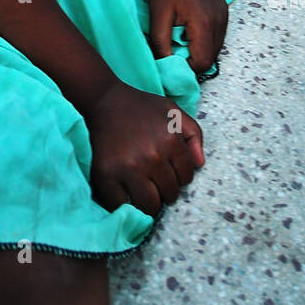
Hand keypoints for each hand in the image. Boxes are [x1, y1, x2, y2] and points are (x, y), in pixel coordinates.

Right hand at [83, 79, 204, 215]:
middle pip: (170, 193)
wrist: (104, 100)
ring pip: (149, 205)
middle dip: (165, 190)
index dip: (179, 176)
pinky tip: (124, 194)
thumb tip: (200, 164)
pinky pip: (120, 204)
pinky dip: (123, 204)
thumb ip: (193, 134)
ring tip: (143, 193)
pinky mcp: (106, 175)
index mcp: (171, 142)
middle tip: (154, 182)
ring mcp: (129, 168)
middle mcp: (152, 157)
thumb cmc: (141, 107)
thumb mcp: (173, 111)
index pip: (186, 177)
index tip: (168, 172)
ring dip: (148, 203)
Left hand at [147, 0, 227, 75]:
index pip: (203, 62)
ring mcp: (224, 14)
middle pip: (211, 57)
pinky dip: (204, 39)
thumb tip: (166, 68)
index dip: (187, 67)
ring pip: (216, 48)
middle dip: (193, 59)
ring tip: (181, 36)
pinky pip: (217, 35)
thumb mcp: (157, 18)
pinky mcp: (223, 10)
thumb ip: (162, 45)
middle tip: (175, 49)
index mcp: (204, 22)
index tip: (172, 60)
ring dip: (199, 49)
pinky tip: (190, 28)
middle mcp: (219, 20)